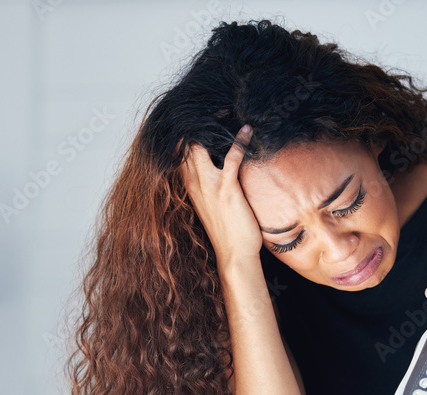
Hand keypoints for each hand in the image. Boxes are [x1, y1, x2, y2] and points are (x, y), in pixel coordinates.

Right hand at [180, 124, 261, 268]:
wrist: (234, 255)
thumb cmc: (227, 230)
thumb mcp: (210, 204)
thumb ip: (207, 184)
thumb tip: (216, 166)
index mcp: (189, 185)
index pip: (177, 149)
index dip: (186, 131)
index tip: (202, 118)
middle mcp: (194, 182)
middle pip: (184, 142)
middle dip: (196, 122)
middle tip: (216, 108)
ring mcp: (209, 186)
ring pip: (200, 145)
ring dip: (215, 126)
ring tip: (229, 112)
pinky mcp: (227, 190)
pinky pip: (231, 158)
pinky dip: (240, 141)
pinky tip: (248, 131)